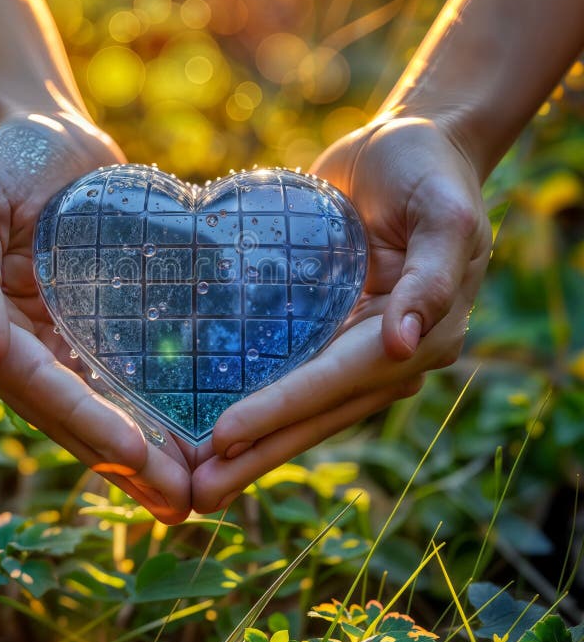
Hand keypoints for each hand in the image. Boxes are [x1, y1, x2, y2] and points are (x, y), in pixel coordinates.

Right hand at [0, 112, 192, 523]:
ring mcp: (57, 337)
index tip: (137, 456)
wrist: (43, 133)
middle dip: (122, 461)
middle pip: (70, 413)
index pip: (35, 386)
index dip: (83, 423)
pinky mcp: (91, 322)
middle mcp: (17, 344)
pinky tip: (189, 438)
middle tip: (179, 503)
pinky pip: (121, 373)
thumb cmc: (3, 164)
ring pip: (100, 406)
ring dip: (142, 453)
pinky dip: (150, 408)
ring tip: (191, 493)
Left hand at [191, 117, 492, 511]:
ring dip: (252, 446)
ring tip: (198, 481)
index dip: (282, 409)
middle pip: (315, 412)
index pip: (338, 379)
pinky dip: (256, 403)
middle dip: (258, 453)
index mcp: (418, 331)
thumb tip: (402, 345)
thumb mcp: (445, 214)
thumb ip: (432, 278)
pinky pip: (290, 371)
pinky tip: (214, 427)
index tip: (224, 436)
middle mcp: (385, 350)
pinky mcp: (327, 326)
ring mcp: (354, 343)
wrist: (413, 145)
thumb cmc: (429, 171)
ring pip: (301, 406)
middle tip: (198, 496)